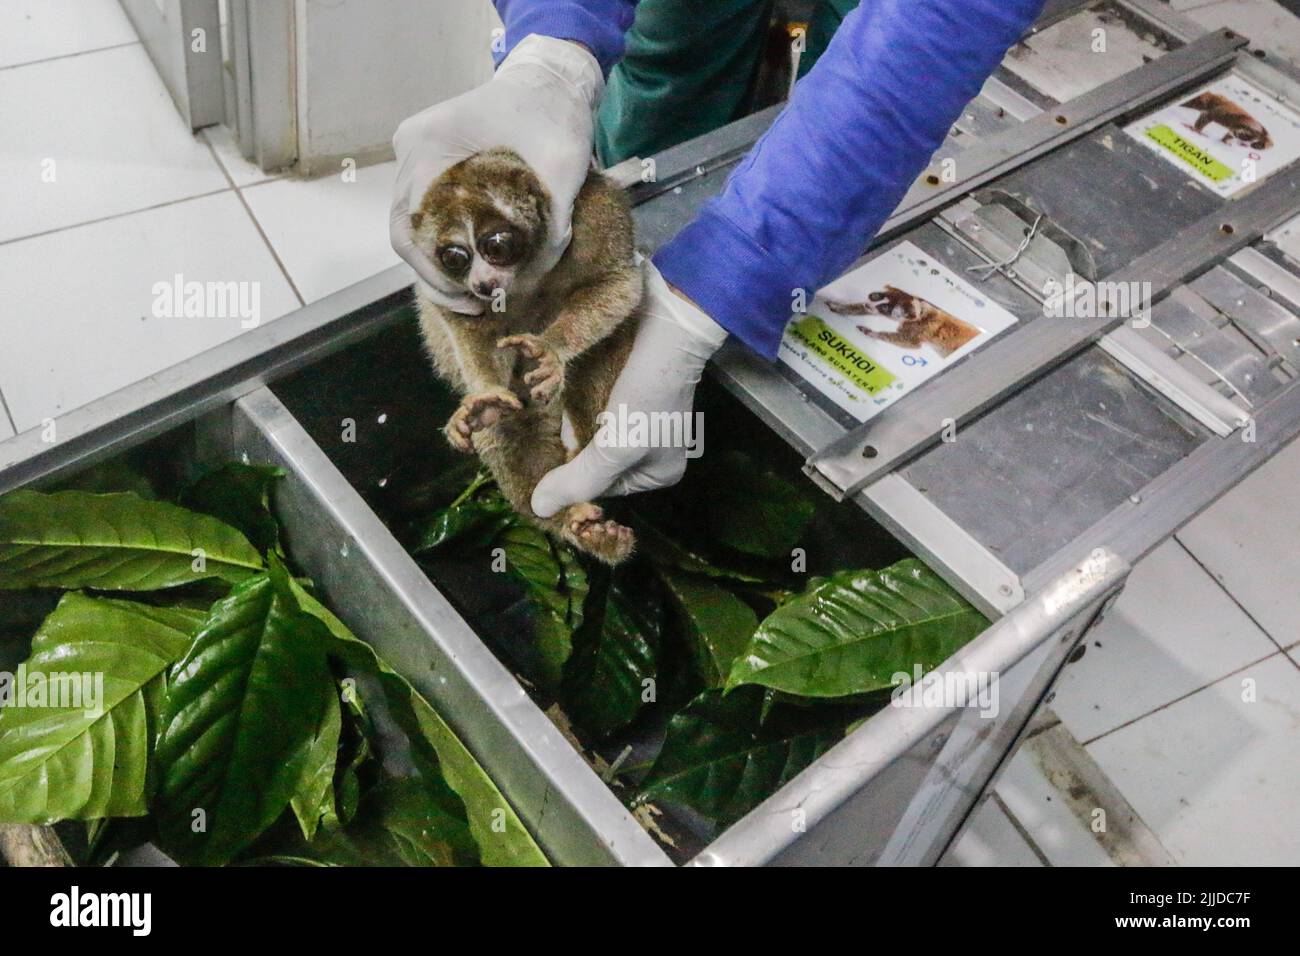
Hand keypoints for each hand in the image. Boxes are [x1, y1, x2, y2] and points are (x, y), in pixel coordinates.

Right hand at [390, 35, 602, 313]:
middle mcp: (411, 150)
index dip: (438, 269)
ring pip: (408, 228)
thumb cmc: (553, 113)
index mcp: (429, 142)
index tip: (474, 293)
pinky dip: (442, 247)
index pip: (413, 221)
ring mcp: (414, 157)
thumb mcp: (563, 165)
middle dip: (436, 277)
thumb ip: (554, 220)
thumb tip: (533, 275)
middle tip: (474, 304)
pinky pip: (422, 216)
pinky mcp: (428, 165)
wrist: (549, 82)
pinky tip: (470, 272)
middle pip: (404, 231)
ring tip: (473, 297)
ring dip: (436, 266)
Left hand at [531, 261, 727, 516]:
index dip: (573, 480)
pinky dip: (579, 409)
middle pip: (598, 463)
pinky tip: (558, 401)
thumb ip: (578, 479)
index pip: (603, 489)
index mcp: (658, 474)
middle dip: (571, 454)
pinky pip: (597, 412)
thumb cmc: (649, 395)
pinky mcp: (631, 393)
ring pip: (594, 437)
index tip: (538, 468)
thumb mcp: (615, 446)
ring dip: (571, 430)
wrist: (670, 327)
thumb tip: (539, 508)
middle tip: (536, 446)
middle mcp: (653, 451)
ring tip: (543, 424)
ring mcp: (643, 421)